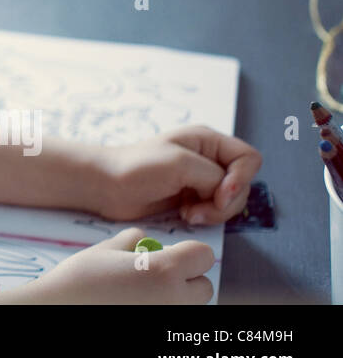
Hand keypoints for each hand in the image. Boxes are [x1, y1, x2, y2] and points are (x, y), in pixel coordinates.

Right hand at [17, 227, 214, 303]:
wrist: (61, 309)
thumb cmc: (80, 279)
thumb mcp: (105, 249)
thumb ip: (132, 240)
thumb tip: (142, 240)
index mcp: (164, 271)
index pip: (204, 256)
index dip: (188, 252)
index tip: (170, 253)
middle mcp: (174, 299)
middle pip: (204, 286)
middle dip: (186, 278)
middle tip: (156, 274)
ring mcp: (168, 318)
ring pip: (190, 304)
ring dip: (176, 295)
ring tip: (143, 291)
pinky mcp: (161, 333)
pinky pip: (172, 315)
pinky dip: (161, 308)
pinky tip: (135, 303)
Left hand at [89, 125, 261, 224]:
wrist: (107, 186)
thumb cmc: (138, 167)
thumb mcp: (181, 163)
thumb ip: (214, 176)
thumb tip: (226, 195)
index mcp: (207, 140)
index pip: (249, 158)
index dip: (241, 179)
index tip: (219, 193)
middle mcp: (208, 158)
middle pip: (243, 184)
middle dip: (225, 202)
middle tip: (198, 209)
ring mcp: (201, 179)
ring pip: (231, 201)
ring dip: (215, 212)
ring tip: (188, 213)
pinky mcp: (193, 198)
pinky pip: (216, 211)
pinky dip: (207, 217)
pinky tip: (186, 215)